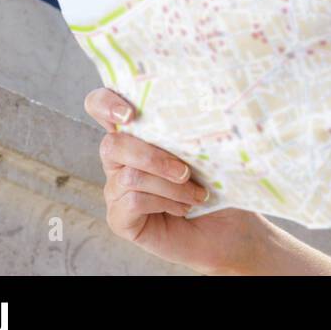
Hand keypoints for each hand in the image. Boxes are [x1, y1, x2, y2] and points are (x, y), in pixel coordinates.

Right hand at [84, 87, 267, 274]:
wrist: (230, 226)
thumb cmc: (220, 182)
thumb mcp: (208, 149)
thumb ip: (190, 128)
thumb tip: (198, 104)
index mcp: (137, 133)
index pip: (100, 105)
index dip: (105, 103)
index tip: (130, 114)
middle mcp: (120, 160)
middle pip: (111, 144)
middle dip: (152, 156)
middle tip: (186, 171)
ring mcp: (115, 190)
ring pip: (131, 176)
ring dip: (171, 186)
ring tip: (197, 195)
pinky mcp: (119, 219)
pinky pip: (132, 201)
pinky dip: (165, 202)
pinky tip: (183, 208)